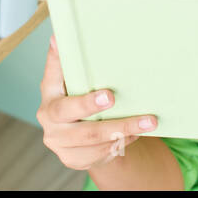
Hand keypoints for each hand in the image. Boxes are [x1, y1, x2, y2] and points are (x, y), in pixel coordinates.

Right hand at [36, 34, 156, 170]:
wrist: (74, 134)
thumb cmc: (73, 95)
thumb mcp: (66, 79)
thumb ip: (63, 62)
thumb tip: (55, 37)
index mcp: (49, 97)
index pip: (60, 94)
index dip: (83, 98)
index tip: (107, 93)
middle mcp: (51, 123)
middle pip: (79, 124)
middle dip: (104, 116)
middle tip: (118, 101)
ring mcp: (61, 144)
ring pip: (95, 141)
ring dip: (124, 130)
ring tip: (148, 122)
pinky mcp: (73, 160)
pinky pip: (101, 153)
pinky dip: (121, 143)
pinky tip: (136, 134)